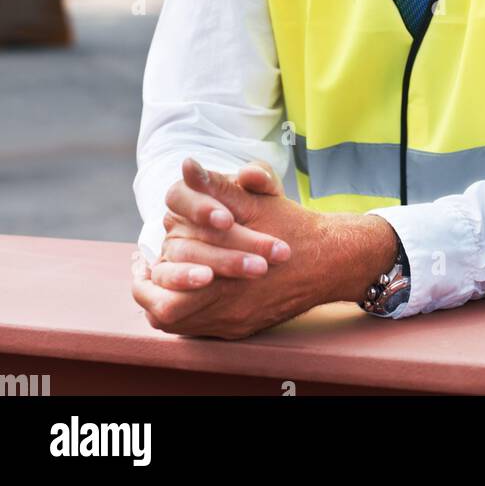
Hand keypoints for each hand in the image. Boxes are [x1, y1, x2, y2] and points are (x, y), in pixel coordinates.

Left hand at [132, 166, 327, 338]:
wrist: (329, 260)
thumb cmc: (290, 225)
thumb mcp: (256, 199)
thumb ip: (218, 185)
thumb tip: (187, 165)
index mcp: (222, 267)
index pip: (167, 272)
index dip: (150, 265)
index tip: (145, 252)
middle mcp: (224, 301)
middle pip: (165, 307)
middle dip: (147, 288)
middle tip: (142, 269)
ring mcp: (233, 319)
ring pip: (179, 325)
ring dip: (163, 302)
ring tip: (154, 281)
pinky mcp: (241, 328)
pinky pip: (200, 331)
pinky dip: (185, 313)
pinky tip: (185, 292)